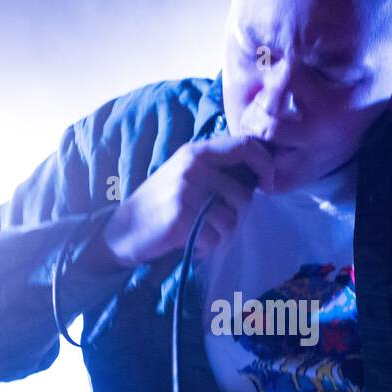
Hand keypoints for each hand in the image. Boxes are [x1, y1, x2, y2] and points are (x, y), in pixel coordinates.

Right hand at [101, 134, 274, 264]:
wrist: (123, 230)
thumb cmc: (160, 204)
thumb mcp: (187, 175)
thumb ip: (217, 170)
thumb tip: (258, 176)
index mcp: (197, 151)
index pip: (246, 144)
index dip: (266, 165)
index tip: (267, 185)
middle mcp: (193, 166)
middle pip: (243, 193)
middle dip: (238, 215)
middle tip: (217, 223)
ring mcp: (187, 191)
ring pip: (232, 219)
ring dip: (221, 234)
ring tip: (200, 232)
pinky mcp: (182, 218)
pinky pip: (215, 237)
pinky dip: (207, 247)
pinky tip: (190, 241)